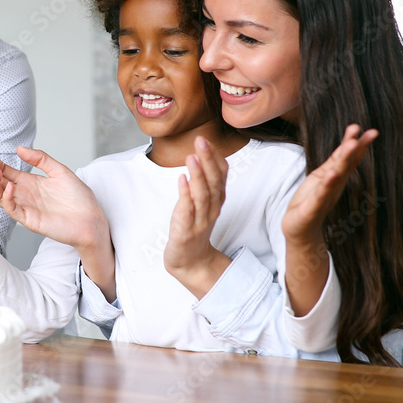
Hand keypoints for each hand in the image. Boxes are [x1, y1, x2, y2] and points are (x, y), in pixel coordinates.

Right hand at [0, 146, 108, 251]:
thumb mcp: (59, 171)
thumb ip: (40, 159)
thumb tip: (20, 149)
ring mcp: (25, 207)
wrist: (91, 219)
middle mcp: (24, 195)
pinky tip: (10, 186)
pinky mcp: (29, 219)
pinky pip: (12, 209)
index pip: (6, 171)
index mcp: (30, 183)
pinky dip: (7, 198)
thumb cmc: (79, 198)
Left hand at [164, 136, 230, 292]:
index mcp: (217, 201)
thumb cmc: (193, 228)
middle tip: (201, 141)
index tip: (206, 140)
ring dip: (198, 176)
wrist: (190, 262)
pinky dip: (185, 196)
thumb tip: (201, 155)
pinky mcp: (186, 232)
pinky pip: (187, 213)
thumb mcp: (202, 203)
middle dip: (208, 160)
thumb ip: (204, 182)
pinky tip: (181, 180)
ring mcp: (200, 222)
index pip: (221, 176)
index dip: (215, 158)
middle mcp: (212, 210)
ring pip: (202, 196)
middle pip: (214, 182)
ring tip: (191, 157)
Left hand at [282, 124, 378, 245]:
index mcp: (335, 177)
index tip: (372, 131)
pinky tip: (331, 173)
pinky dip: (326, 184)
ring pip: (336, 176)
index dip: (359, 144)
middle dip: (355, 148)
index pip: (350, 158)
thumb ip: (335, 161)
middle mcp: (334, 186)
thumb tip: (348, 142)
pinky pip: (321, 194)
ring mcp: (324, 196)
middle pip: (346, 164)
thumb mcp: (323, 177)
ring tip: (351, 144)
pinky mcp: (313, 207)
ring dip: (343, 161)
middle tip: (367, 133)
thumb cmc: (310, 201)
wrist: (299, 229)